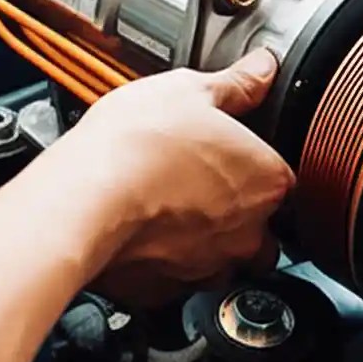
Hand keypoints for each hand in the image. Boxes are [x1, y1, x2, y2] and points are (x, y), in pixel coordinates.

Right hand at [54, 49, 294, 306]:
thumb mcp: (190, 90)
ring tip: (162, 201)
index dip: (254, 160)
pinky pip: (176, 278)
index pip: (283, 176)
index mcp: (267, 181)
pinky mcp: (168, 293)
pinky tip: (139, 227)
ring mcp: (209, 267)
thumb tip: (264, 68)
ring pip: (221, 256)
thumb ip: (238, 83)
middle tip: (193, 175)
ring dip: (201, 235)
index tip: (229, 150)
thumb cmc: (135, 146)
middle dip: (233, 205)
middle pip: (260, 223)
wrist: (79, 203)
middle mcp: (249, 232)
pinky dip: (162, 258)